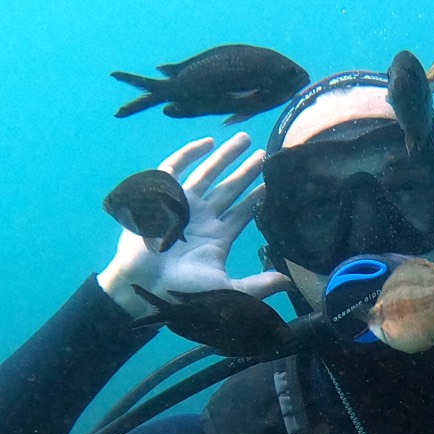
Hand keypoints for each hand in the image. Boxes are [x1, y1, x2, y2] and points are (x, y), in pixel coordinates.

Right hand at [99, 134, 290, 317]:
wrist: (144, 288)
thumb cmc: (182, 294)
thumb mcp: (226, 291)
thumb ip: (257, 285)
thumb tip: (289, 281)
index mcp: (218, 238)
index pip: (243, 212)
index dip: (257, 198)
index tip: (273, 183)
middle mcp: (202, 219)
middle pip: (229, 189)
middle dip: (246, 171)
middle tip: (264, 153)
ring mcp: (182, 207)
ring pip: (208, 174)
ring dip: (225, 157)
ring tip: (244, 139)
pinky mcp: (162, 198)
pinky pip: (176, 169)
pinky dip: (190, 155)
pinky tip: (207, 143)